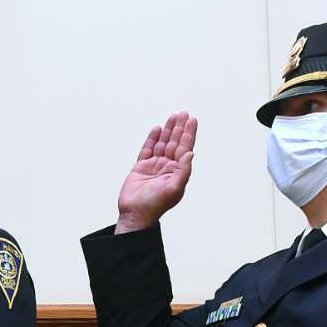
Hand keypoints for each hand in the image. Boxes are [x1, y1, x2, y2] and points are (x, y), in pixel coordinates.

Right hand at [115, 112, 197, 233]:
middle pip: (175, 142)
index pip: (185, 148)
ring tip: (173, 116)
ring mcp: (154, 166)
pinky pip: (148, 149)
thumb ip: (183, 170)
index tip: (192, 120)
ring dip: (168, 130)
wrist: (135, 214)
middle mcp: (167, 167)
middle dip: (179, 128)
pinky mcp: (141, 167)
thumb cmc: (155, 205)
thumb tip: (190, 153)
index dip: (188, 134)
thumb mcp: (174, 188)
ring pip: (162, 143)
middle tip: (183, 113)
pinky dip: (152, 139)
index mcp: (177, 172)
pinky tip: (157, 129)